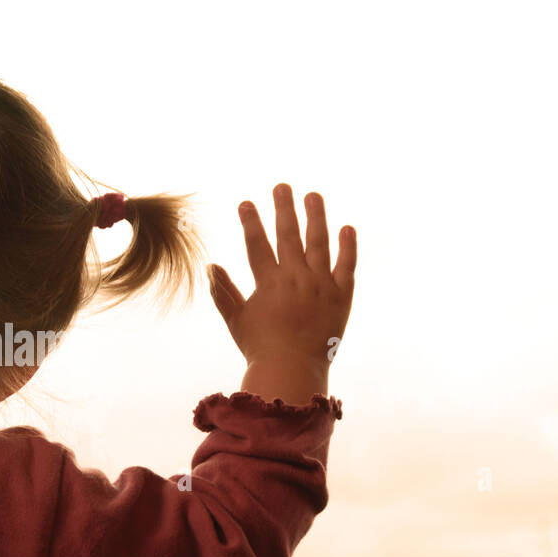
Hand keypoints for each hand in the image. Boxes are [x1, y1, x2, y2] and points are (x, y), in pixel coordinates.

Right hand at [208, 184, 355, 401]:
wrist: (292, 370)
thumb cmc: (260, 348)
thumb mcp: (235, 319)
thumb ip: (223, 291)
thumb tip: (210, 266)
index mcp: (269, 283)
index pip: (258, 244)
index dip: (251, 222)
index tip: (246, 203)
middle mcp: (296, 278)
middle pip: (289, 235)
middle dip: (284, 208)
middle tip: (282, 186)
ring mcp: (321, 285)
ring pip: (319, 242)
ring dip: (316, 216)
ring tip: (313, 196)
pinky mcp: (342, 296)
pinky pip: (347, 266)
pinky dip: (347, 247)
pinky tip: (346, 228)